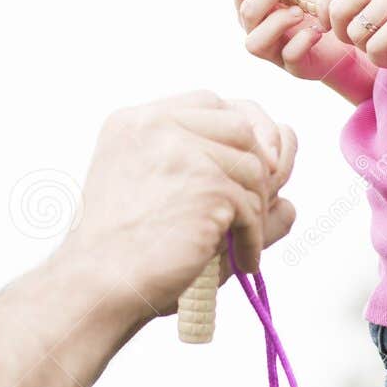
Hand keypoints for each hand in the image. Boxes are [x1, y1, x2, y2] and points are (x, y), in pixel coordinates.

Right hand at [70, 90, 297, 322]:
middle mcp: (155, 125)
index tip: (256, 163)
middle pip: (240, 126)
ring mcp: (181, 152)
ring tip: (240, 243)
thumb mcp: (158, 196)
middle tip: (256, 207)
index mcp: (136, 123)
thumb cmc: (123, 252)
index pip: (209, 102)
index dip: (241, 129)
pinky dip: (252, 238)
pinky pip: (253, 206)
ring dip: (255, 210)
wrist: (97, 284)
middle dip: (259, 167)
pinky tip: (240, 259)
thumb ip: (212, 173)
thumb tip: (288, 181)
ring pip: (252, 167)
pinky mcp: (206, 184)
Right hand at [231, 0, 377, 90]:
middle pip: (246, 9)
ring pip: (255, 41)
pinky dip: (301, 42)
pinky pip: (288, 57)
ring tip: (301, 10)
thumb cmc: (310, 8)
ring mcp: (271, 49)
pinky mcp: (292, 66)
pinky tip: (317, 30)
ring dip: (278, 21)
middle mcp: (254, 27)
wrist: (338, 40)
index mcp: (251, 3)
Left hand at [319, 0, 386, 65]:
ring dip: (363, 49)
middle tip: (354, 43)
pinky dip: (379, 60)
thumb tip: (349, 4)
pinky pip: (376, 48)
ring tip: (380, 52)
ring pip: (355, 32)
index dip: (325, 11)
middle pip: (336, 10)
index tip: (332, 26)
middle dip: (339, 32)